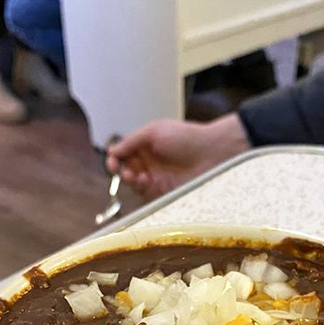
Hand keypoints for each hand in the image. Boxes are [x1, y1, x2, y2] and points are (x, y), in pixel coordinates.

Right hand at [106, 114, 250, 199]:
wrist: (211, 153)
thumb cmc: (187, 137)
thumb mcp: (154, 131)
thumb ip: (132, 140)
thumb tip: (113, 149)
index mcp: (146, 145)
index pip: (123, 154)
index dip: (115, 158)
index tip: (112, 161)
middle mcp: (150, 161)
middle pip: (126, 169)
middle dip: (120, 170)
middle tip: (120, 170)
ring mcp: (157, 177)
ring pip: (134, 183)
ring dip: (129, 180)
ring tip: (134, 175)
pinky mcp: (164, 191)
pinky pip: (146, 193)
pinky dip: (141, 188)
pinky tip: (144, 180)